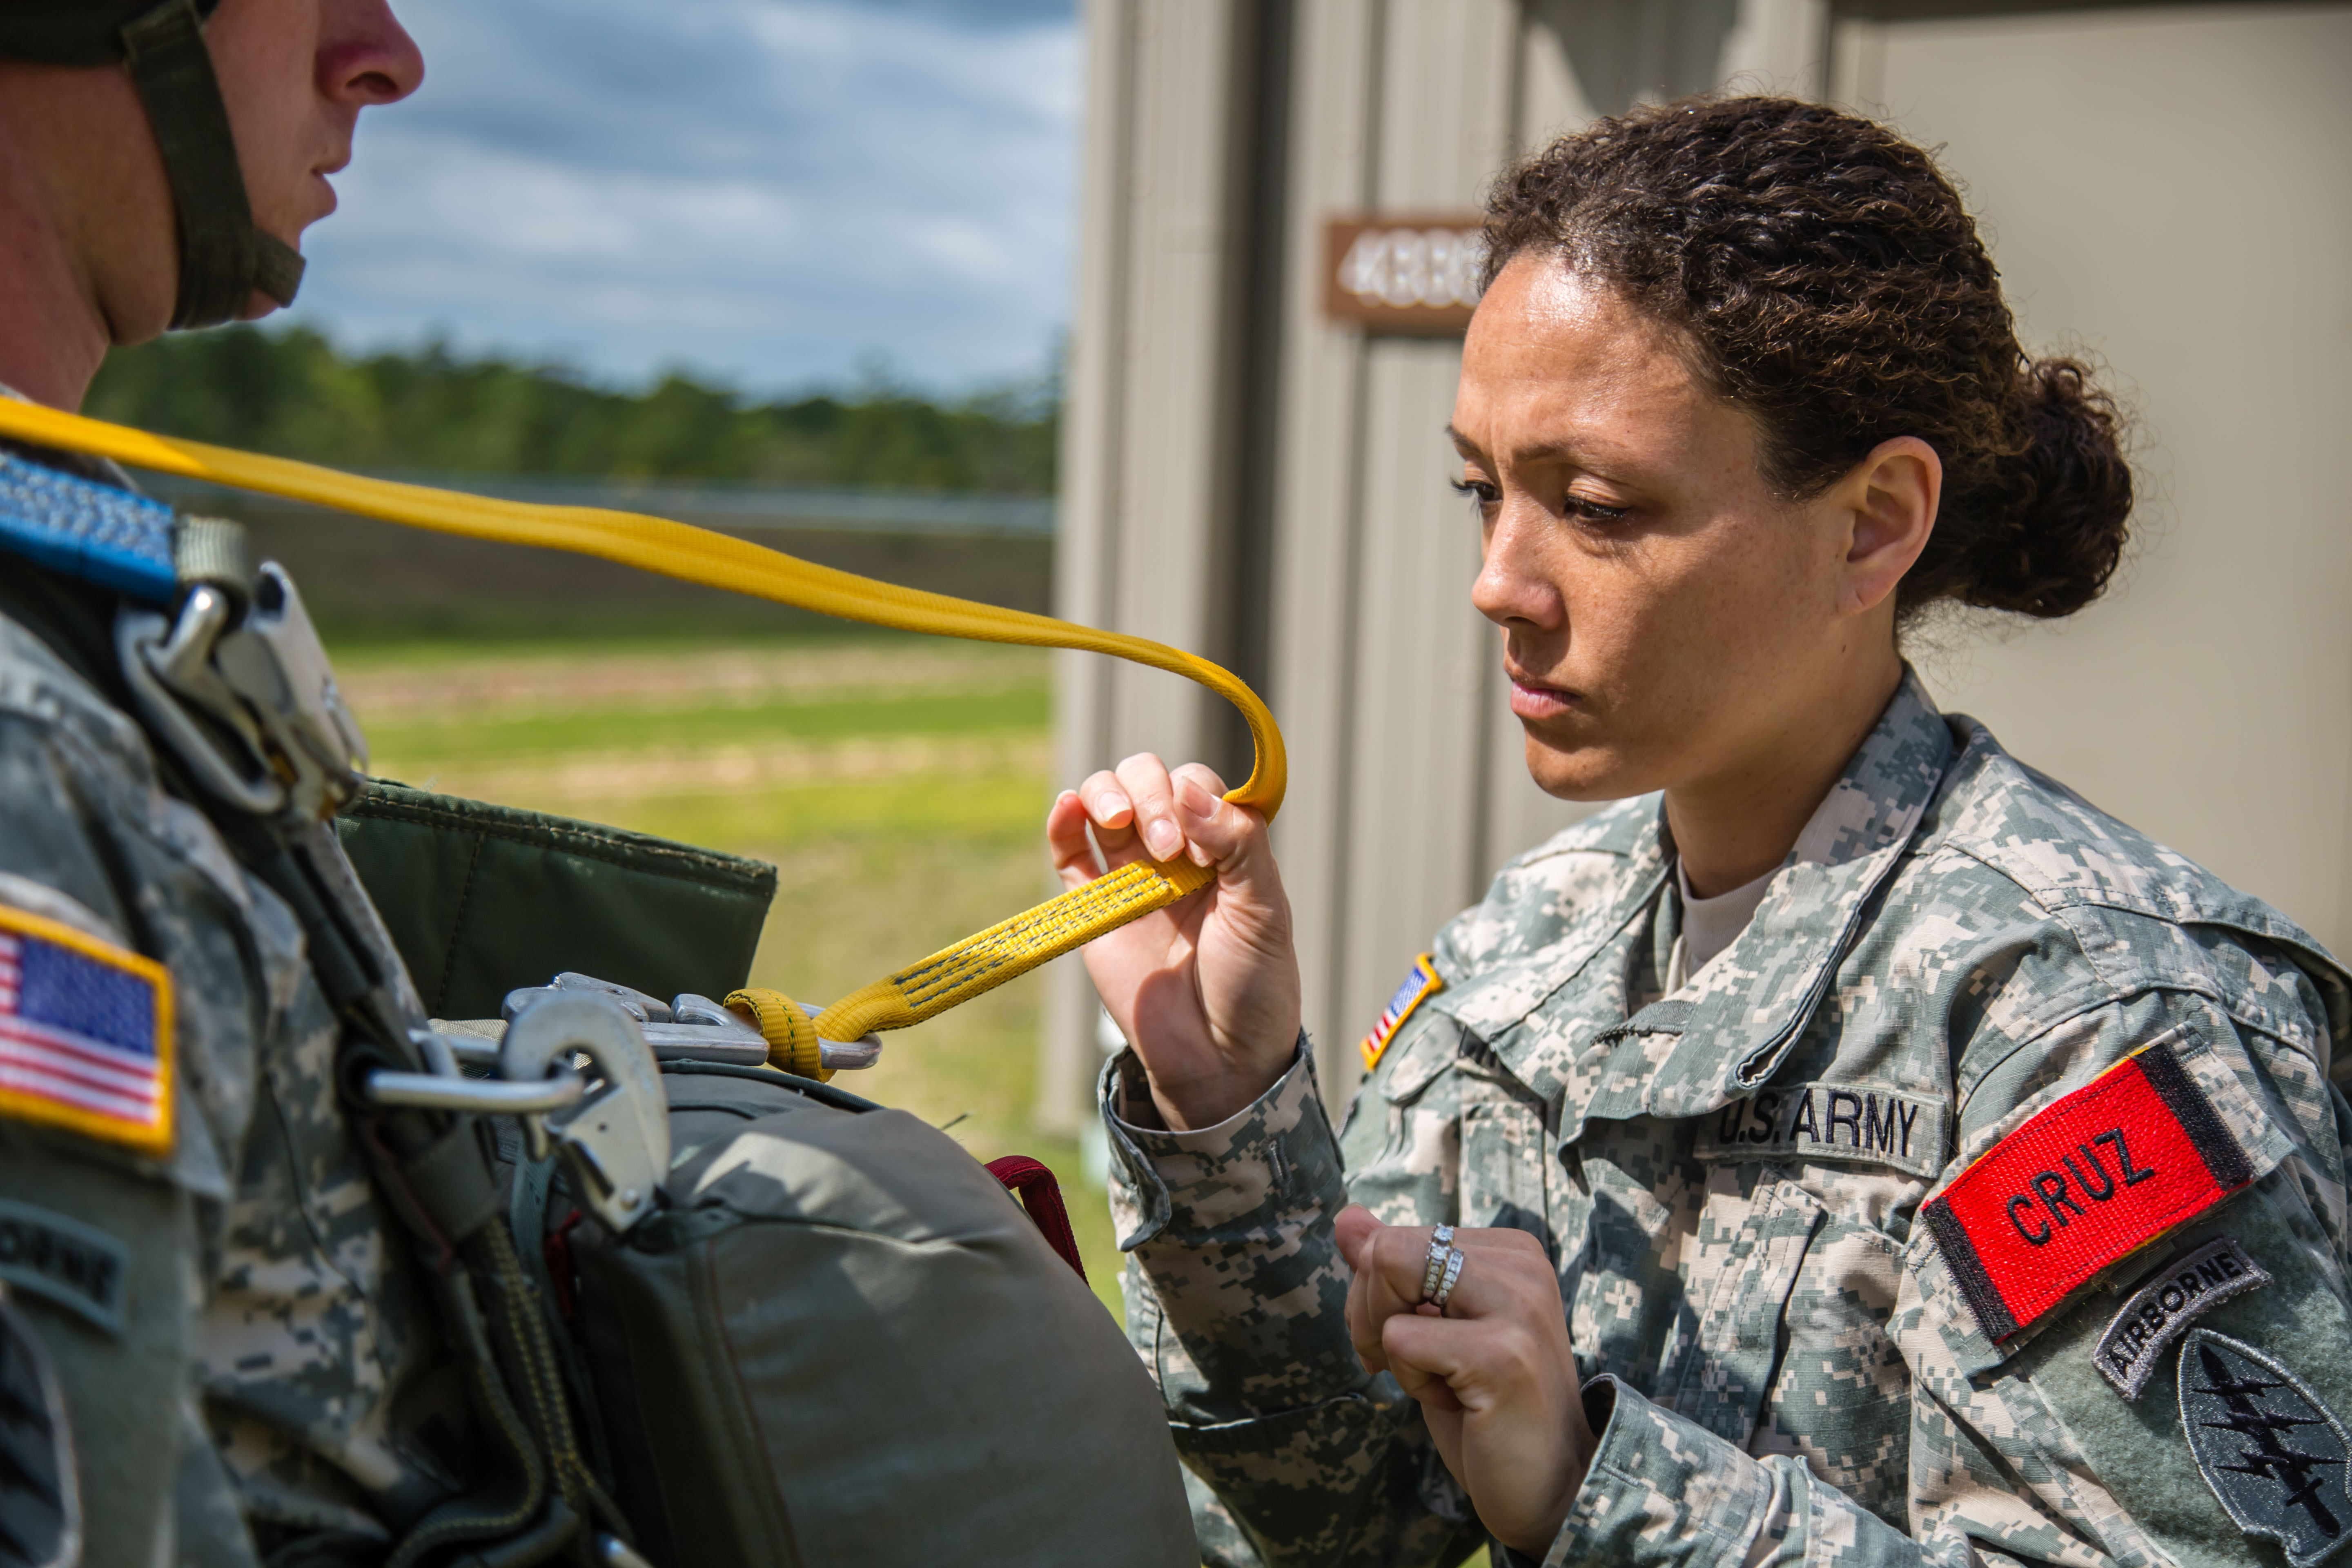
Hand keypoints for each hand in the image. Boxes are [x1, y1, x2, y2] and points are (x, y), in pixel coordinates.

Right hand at [1047, 754, 1299, 1128]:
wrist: (1218, 1057)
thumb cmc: (1253, 985)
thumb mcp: (1264, 910)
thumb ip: (1238, 844)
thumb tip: (1190, 792)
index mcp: (1222, 847)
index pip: (1195, 785)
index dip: (1191, 797)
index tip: (1200, 847)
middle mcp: (1174, 853)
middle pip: (1146, 781)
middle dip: (1149, 795)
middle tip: (1164, 844)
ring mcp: (1131, 878)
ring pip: (1104, 804)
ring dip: (1106, 794)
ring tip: (1119, 822)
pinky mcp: (1093, 909)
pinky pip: (1069, 853)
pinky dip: (1063, 823)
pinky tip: (1067, 809)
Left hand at [1336, 1206, 1596, 1556]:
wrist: (1552, 1489)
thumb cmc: (1488, 1411)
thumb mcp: (1435, 1330)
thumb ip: (1395, 1270)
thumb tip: (1346, 1217)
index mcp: (1509, 1251)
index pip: (1394, 1238)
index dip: (1378, 1297)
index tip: (1414, 1342)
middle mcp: (1520, 1264)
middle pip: (1384, 1249)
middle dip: (1371, 1315)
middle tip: (1416, 1365)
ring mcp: (1516, 1305)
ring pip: (1388, 1274)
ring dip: (1394, 1347)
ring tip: (1448, 1382)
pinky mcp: (1502, 1354)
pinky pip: (1400, 1338)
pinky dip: (1411, 1381)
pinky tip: (1461, 1404)